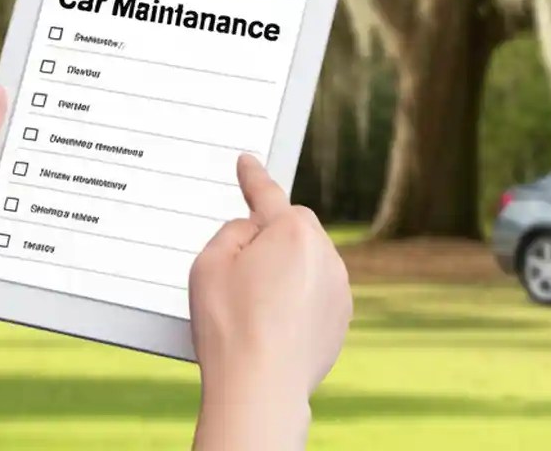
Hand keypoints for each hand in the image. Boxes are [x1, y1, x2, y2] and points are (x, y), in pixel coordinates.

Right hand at [189, 155, 351, 450]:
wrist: (261, 387)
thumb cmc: (230, 328)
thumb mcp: (209, 265)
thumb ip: (233, 232)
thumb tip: (254, 231)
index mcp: (292, 231)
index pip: (267, 194)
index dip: (252, 177)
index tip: (248, 162)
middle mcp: (325, 252)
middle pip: (291, 229)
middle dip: (269, 241)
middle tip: (238, 275)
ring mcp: (338, 285)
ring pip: (306, 262)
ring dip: (285, 273)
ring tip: (254, 312)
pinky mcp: (341, 315)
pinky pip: (316, 292)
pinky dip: (298, 301)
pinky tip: (273, 326)